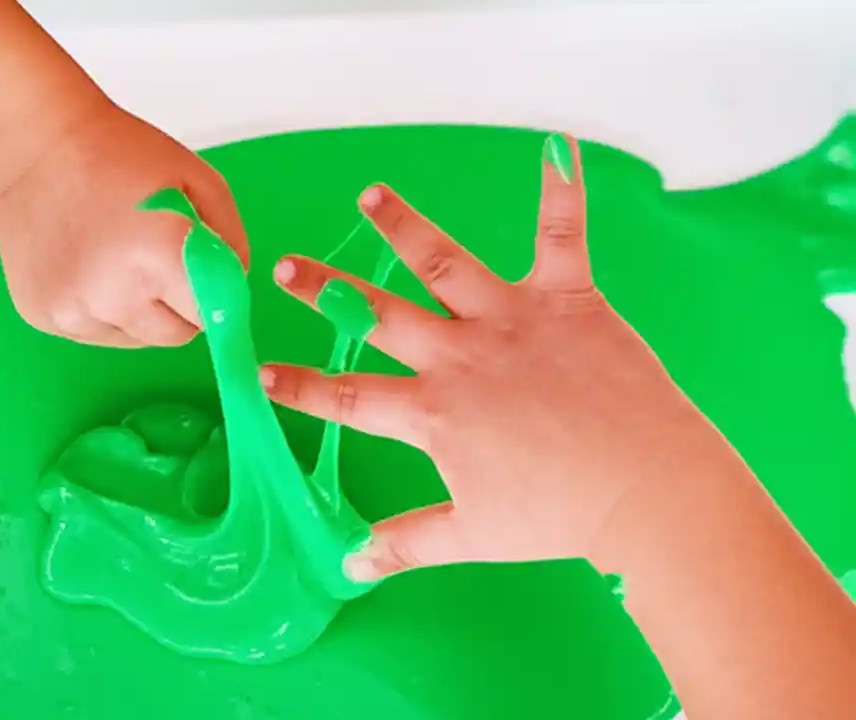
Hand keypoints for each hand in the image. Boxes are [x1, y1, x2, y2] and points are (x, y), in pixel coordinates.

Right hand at [0, 102, 248, 346]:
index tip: (201, 277)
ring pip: (134, 337)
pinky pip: (94, 331)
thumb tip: (233, 290)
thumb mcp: (200, 182)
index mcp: (161, 256)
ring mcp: (75, 310)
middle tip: (156, 257)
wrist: (36, 146)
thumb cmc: (120, 155)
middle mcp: (116, 295)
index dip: (212, 295)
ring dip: (136, 308)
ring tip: (116, 255)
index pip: (211, 317)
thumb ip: (231, 243)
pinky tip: (86, 264)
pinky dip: (98, 308)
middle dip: (177, 304)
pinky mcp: (45, 316)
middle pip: (175, 336)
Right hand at [260, 135, 749, 580]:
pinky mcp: (567, 298)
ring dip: (404, 226)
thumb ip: (407, 543)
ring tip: (372, 196)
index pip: (350, 396)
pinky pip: (561, 235)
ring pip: (444, 262)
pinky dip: (562, 190)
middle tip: (287, 266)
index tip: (260, 370)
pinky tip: (559, 145)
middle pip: (378, 316)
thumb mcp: (473, 536)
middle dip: (326, 291)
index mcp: (434, 412)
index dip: (301, 385)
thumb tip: (352, 564)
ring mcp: (510, 320)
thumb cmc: (560, 516)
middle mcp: (460, 356)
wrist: (645, 489)